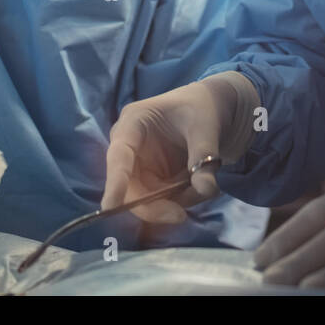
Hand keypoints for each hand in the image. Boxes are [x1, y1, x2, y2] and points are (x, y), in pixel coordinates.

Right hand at [102, 73, 256, 223]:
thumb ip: (204, 156)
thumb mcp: (206, 127)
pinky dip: (183, 200)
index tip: (110, 206)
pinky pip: (162, 202)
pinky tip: (200, 183)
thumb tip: (205, 189)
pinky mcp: (152, 182)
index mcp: (133, 123)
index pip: (119, 155)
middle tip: (180, 216)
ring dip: (175, 202)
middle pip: (129, 187)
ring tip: (206, 183)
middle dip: (153, 206)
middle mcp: (129, 148)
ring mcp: (139, 167)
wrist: (213, 112)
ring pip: (145, 200)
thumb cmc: (203, 108)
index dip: (114, 181)